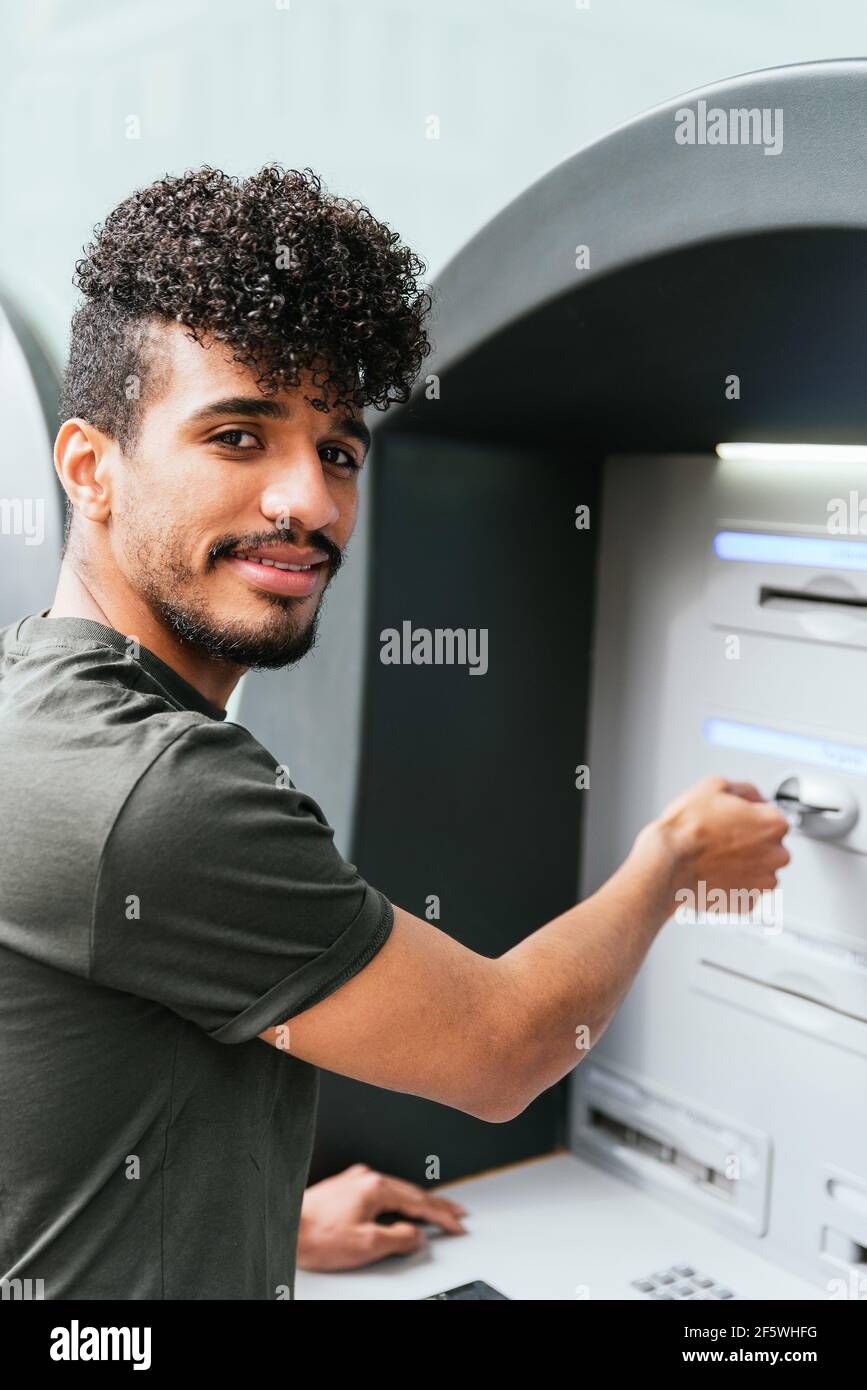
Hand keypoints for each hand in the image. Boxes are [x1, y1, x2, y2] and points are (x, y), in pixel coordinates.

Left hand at [296, 1162, 467, 1270]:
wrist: (286, 1227)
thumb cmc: (318, 1236)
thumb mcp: (367, 1244)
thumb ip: (399, 1239)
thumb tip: (417, 1235)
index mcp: (376, 1187)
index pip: (420, 1202)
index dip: (442, 1216)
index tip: (458, 1225)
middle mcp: (367, 1177)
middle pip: (412, 1191)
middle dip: (437, 1204)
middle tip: (457, 1214)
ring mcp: (355, 1180)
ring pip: (397, 1189)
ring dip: (418, 1201)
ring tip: (436, 1210)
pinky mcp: (344, 1188)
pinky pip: (382, 1191)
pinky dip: (399, 1199)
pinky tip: (400, 1205)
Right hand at [643, 775, 790, 907]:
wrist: (667, 864)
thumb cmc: (687, 828)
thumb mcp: (715, 786)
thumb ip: (745, 790)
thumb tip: (754, 797)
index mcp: (774, 824)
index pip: (773, 815)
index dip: (750, 815)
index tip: (733, 819)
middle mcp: (777, 854)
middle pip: (770, 845)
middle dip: (751, 842)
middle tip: (721, 838)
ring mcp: (763, 882)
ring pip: (760, 869)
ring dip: (744, 864)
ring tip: (715, 858)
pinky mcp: (748, 902)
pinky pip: (745, 890)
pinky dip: (733, 884)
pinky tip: (714, 874)